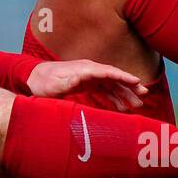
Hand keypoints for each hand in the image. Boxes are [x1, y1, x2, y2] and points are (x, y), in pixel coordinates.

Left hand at [27, 58, 146, 111]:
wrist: (34, 79)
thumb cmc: (44, 82)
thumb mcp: (55, 85)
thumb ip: (68, 83)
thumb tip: (80, 80)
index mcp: (85, 69)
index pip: (108, 72)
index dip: (123, 77)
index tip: (137, 82)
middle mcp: (90, 71)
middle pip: (114, 77)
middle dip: (129, 86)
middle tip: (143, 95)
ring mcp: (89, 77)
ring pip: (112, 85)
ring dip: (125, 94)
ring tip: (137, 105)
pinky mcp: (87, 84)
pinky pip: (105, 90)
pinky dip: (115, 98)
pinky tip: (122, 107)